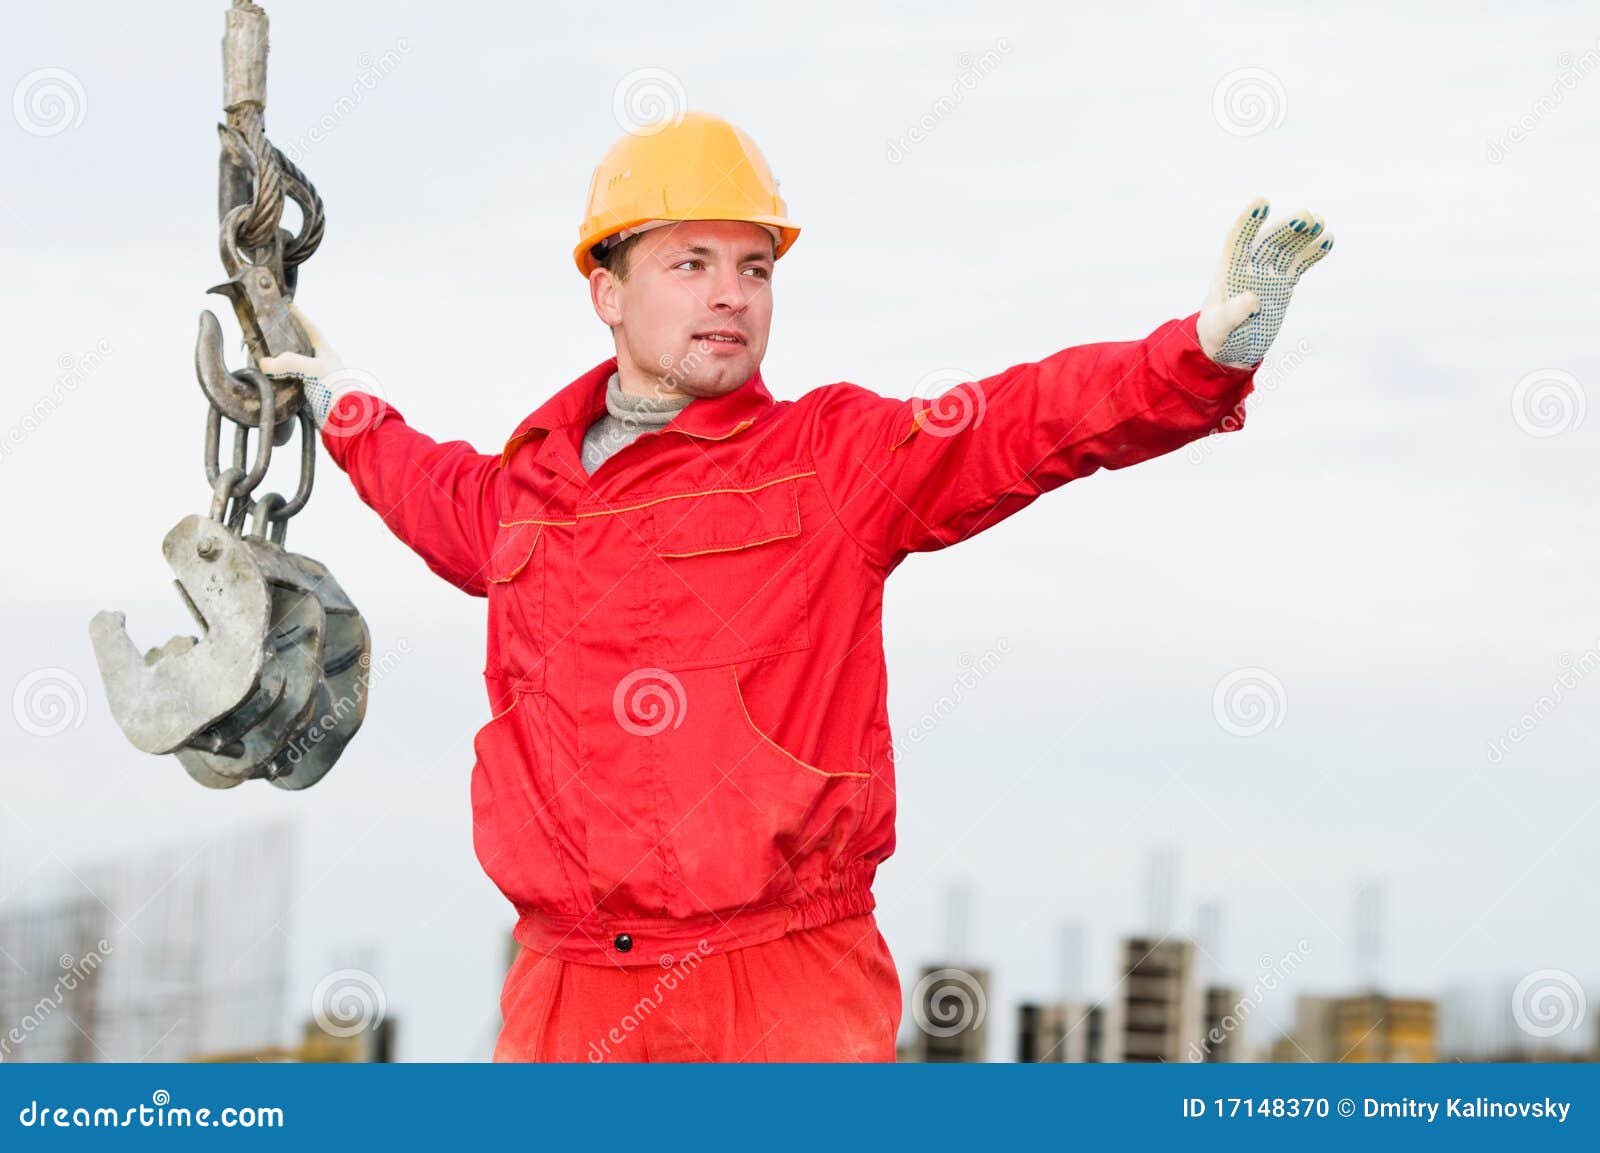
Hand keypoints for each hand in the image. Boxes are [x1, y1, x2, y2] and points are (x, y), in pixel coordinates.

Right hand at [257, 302, 343, 427]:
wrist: (346, 420)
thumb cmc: (336, 390)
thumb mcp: (314, 369)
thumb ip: (289, 362)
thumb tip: (264, 364)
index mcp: (325, 352)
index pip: (311, 329)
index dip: (300, 317)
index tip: (289, 306)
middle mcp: (321, 364)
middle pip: (299, 347)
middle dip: (284, 341)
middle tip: (266, 335)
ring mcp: (314, 380)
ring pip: (293, 367)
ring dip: (278, 364)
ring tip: (261, 358)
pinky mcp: (308, 396)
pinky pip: (290, 385)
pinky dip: (278, 382)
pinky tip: (268, 382)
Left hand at [1197, 197, 1332, 368]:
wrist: (1230, 347)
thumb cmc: (1217, 334)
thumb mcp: (1218, 327)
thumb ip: (1233, 313)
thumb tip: (1253, 299)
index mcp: (1228, 271)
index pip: (1237, 240)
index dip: (1248, 222)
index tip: (1261, 201)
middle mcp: (1249, 267)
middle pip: (1268, 241)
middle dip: (1285, 228)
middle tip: (1306, 217)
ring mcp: (1268, 274)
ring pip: (1286, 248)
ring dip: (1302, 234)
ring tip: (1320, 222)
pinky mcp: (1283, 284)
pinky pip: (1300, 264)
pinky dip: (1313, 253)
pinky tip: (1328, 240)